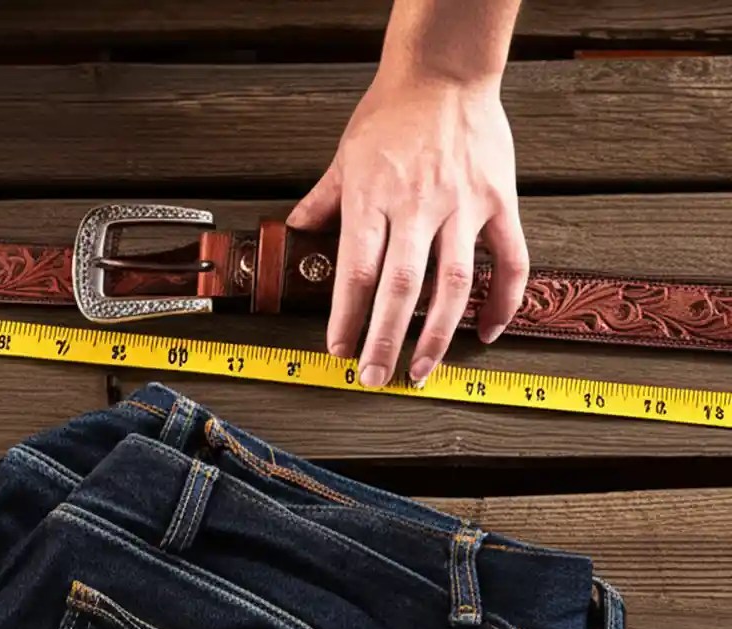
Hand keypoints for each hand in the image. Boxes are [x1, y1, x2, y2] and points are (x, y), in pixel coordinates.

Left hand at [287, 72, 528, 387]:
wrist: (444, 73)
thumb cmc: (391, 113)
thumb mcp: (345, 156)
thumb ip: (322, 202)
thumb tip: (294, 232)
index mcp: (373, 197)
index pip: (356, 270)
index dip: (347, 317)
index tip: (339, 351)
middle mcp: (418, 205)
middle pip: (401, 287)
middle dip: (385, 339)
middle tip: (376, 378)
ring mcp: (463, 205)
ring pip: (454, 283)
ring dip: (439, 334)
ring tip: (422, 369)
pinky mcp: (500, 201)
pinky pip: (510, 261)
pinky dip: (503, 301)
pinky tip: (488, 332)